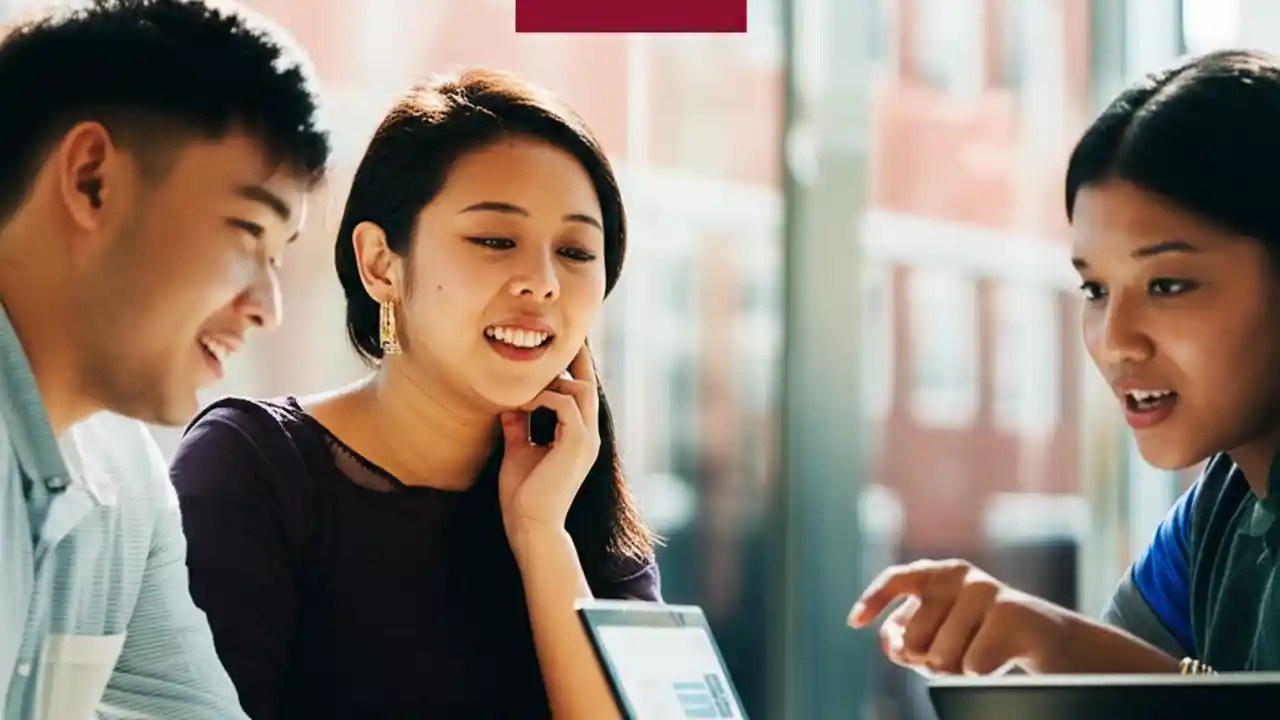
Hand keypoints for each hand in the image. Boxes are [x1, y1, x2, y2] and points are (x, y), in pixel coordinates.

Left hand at [498, 344, 599, 545]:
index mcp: (578, 438)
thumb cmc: (523, 495)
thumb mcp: (518, 451)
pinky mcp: (577, 443)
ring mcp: (586, 439)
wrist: (530, 526)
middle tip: (546, 347)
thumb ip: (520, 425)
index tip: (559, 350)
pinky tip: (520, 407)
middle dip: (571, 362)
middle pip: (588, 384)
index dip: (574, 370)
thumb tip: (509, 402)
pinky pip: (564, 403)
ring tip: (523, 391)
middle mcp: (588, 436)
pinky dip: (541, 398)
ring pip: (581, 389)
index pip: (582, 395)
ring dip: (550, 384)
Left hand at [848, 559, 1067, 675]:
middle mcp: (960, 575)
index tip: (853, 622)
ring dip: (958, 669)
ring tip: (983, 655)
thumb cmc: (987, 641)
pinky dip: (982, 674)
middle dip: (931, 660)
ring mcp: (987, 590)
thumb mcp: (941, 640)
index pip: (897, 579)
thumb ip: (906, 641)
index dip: (873, 599)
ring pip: (940, 656)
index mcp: (939, 575)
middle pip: (913, 639)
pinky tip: (1002, 659)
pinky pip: (972, 666)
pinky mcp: (1012, 614)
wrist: (1053, 645)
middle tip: (962, 652)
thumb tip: (893, 644)